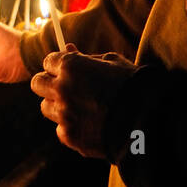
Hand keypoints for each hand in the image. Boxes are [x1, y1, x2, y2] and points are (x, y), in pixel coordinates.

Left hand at [30, 42, 137, 156]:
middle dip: (49, 83)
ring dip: (58, 106)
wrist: (148, 122)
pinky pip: (60, 129)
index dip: (58, 65)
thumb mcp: (112, 62)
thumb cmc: (133, 86)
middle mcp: (61, 89)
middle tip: (65, 87)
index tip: (66, 70)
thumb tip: (67, 49)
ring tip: (80, 107)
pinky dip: (71, 126)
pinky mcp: (69, 137)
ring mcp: (63, 114)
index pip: (48, 61)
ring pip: (46, 107)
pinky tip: (90, 124)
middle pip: (38, 83)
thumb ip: (86, 58)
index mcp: (71, 66)